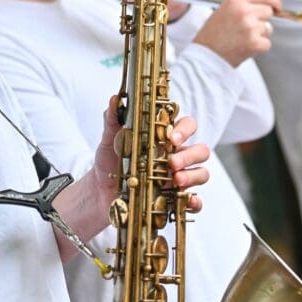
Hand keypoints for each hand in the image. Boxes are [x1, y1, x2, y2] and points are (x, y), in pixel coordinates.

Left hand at [93, 102, 210, 211]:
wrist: (100, 191)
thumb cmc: (109, 161)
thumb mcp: (109, 139)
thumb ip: (113, 119)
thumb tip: (116, 99)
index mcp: (165, 138)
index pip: (187, 126)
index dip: (185, 129)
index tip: (172, 137)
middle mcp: (176, 156)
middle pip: (200, 150)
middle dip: (190, 155)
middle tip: (172, 163)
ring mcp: (177, 178)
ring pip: (202, 173)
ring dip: (193, 176)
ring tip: (175, 181)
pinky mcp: (174, 199)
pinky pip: (194, 201)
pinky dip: (195, 202)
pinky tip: (187, 202)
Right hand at [192, 0, 280, 66]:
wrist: (206, 56)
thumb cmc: (212, 36)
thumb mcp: (223, 11)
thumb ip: (243, 5)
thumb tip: (266, 6)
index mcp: (235, 1)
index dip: (274, 1)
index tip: (278, 6)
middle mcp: (243, 11)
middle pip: (268, 12)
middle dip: (262, 20)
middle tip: (248, 29)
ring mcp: (250, 27)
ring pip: (268, 28)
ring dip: (260, 35)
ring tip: (242, 39)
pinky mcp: (255, 43)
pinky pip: (267, 43)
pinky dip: (259, 48)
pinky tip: (245, 48)